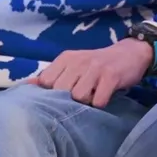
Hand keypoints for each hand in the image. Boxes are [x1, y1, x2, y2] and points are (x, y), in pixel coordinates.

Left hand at [34, 39, 153, 107]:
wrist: (129, 53)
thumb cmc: (96, 64)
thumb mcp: (72, 65)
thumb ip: (51, 75)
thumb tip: (26, 85)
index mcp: (65, 58)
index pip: (45, 81)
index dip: (50, 93)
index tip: (61, 96)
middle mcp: (78, 61)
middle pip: (60, 91)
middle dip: (68, 99)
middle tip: (79, 97)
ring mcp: (94, 68)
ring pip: (78, 97)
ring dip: (85, 102)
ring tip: (92, 95)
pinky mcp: (111, 76)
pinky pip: (98, 100)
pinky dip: (100, 103)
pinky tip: (104, 96)